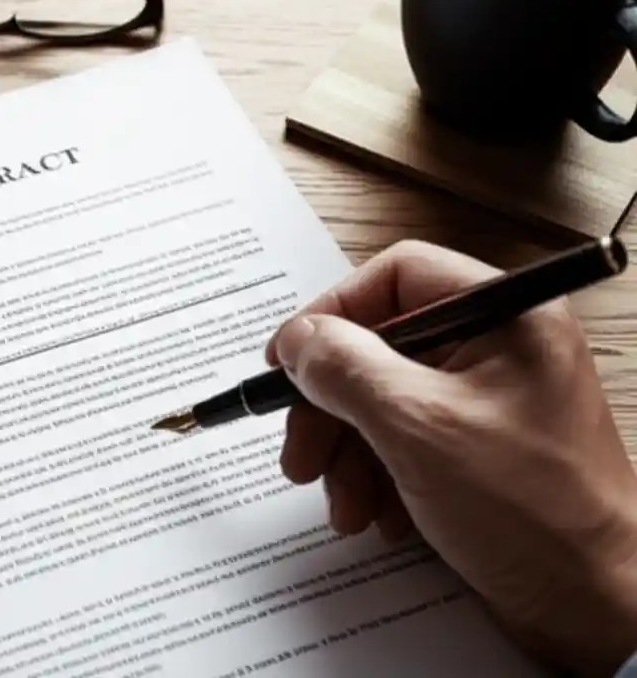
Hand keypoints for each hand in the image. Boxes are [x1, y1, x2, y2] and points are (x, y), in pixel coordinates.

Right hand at [264, 240, 636, 677]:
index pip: (398, 277)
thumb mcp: (418, 427)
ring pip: (386, 400)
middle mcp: (501, 348)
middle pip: (381, 347)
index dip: (333, 313)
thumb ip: (346, 370)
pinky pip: (407, 442)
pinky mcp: (482, 450)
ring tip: (343, 504)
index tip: (289, 358)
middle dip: (331, 406)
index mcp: (506, 316)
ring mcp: (492, 400)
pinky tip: (378, 517)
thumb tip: (297, 339)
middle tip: (302, 452)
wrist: (595, 607)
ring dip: (348, 453)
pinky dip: (379, 477)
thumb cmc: (535, 512)